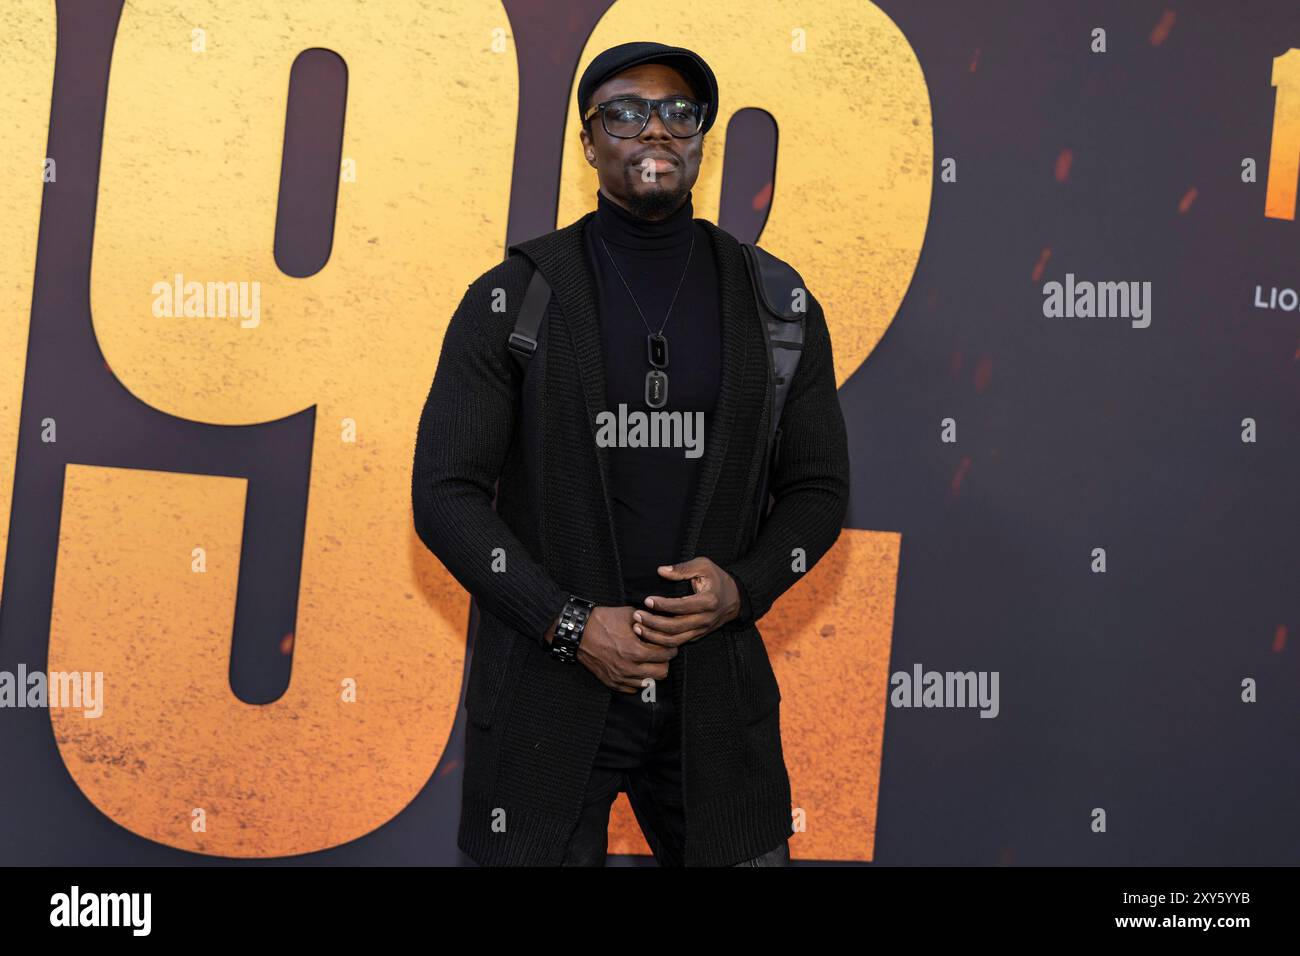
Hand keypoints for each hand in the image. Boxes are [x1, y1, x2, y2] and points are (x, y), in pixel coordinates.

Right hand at [550, 605, 676, 693]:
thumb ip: (649, 622)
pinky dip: (638, 680)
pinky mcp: (612, 682)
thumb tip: (662, 624)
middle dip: (664, 661)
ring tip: (647, 661)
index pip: (666, 655)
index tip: (669, 644)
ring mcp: (620, 677)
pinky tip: (635, 668)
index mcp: (635, 651)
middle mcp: (629, 668)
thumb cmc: (603, 621)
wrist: (578, 632)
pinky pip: (633, 689)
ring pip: (649, 683)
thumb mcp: (629, 614)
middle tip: (659, 653)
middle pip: (662, 673)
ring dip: (651, 671)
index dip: (671, 648)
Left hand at [633, 557, 740, 647]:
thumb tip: (661, 571)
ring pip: (675, 640)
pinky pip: (678, 643)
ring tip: (638, 627)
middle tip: (637, 615)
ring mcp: (701, 630)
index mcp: (708, 601)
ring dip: (654, 636)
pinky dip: (661, 642)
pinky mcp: (698, 636)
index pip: (682, 606)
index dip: (663, 605)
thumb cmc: (716, 578)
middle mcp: (705, 619)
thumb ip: (682, 568)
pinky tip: (647, 634)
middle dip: (653, 623)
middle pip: (676, 627)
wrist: (735, 598)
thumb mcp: (703, 565)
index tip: (647, 600)